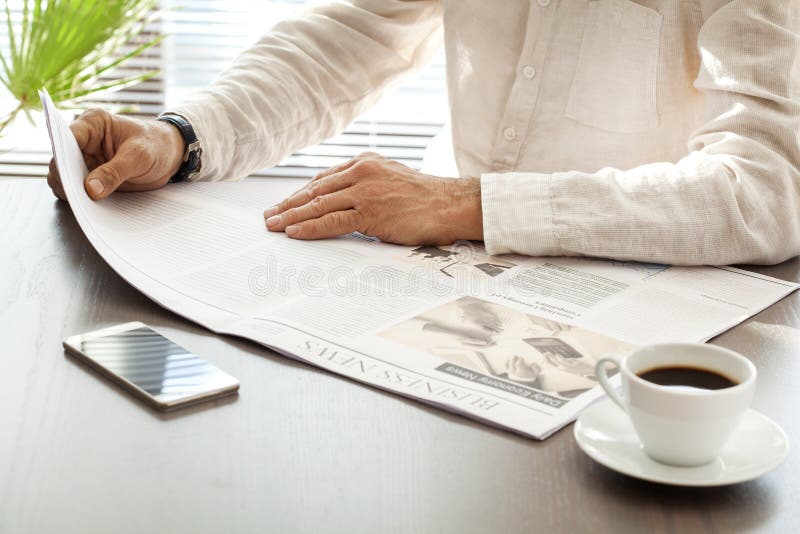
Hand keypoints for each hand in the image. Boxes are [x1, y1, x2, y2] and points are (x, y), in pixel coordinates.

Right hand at [46, 109, 183, 200]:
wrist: (170, 156)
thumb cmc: (157, 146)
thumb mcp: (139, 157)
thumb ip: (114, 172)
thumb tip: (90, 190)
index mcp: (92, 124)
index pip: (66, 138)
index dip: (62, 157)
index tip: (67, 177)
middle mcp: (84, 141)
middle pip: (61, 161)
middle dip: (65, 179)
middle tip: (76, 198)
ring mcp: (86, 160)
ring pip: (65, 178)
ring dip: (72, 193)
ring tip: (84, 206)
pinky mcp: (91, 177)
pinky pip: (78, 191)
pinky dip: (81, 200)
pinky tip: (91, 209)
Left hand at [263, 152, 483, 244]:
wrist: (449, 203)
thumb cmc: (426, 196)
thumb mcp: (392, 178)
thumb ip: (368, 183)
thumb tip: (346, 198)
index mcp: (364, 162)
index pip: (324, 179)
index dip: (301, 194)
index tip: (286, 204)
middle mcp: (360, 172)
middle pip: (315, 190)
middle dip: (289, 204)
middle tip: (269, 216)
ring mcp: (364, 191)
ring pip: (318, 205)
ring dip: (291, 216)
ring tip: (273, 226)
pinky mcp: (369, 212)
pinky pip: (332, 221)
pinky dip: (310, 227)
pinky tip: (294, 232)